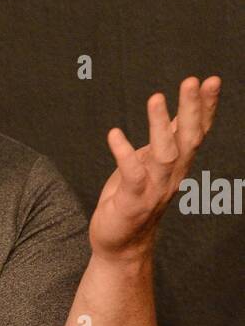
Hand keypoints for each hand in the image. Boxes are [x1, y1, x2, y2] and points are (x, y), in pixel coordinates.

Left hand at [89, 76, 221, 260]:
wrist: (122, 244)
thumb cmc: (134, 200)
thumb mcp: (152, 165)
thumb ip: (165, 142)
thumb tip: (175, 114)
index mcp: (178, 165)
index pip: (197, 132)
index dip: (206, 108)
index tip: (211, 81)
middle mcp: (171, 176)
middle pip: (187, 139)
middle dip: (191, 109)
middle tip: (191, 81)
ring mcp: (153, 189)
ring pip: (164, 155)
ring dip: (160, 126)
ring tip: (156, 98)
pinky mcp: (132, 201)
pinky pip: (131, 175)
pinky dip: (124, 153)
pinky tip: (114, 134)